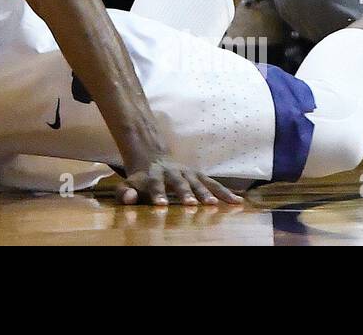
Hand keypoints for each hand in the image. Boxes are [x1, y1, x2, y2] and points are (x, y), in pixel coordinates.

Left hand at [116, 157, 241, 206]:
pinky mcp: (199, 176)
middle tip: (191, 204)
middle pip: (180, 183)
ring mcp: (188, 173)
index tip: (161, 205)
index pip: (155, 184)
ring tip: (215, 204)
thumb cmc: (142, 179)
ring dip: (207, 193)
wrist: (153, 157)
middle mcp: (173, 172)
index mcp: (154, 175)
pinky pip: (214, 184)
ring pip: (199, 182)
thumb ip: (125, 193)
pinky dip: (225, 193)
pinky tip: (238, 202)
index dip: (158, 194)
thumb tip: (129, 197)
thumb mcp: (129, 184)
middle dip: (185, 193)